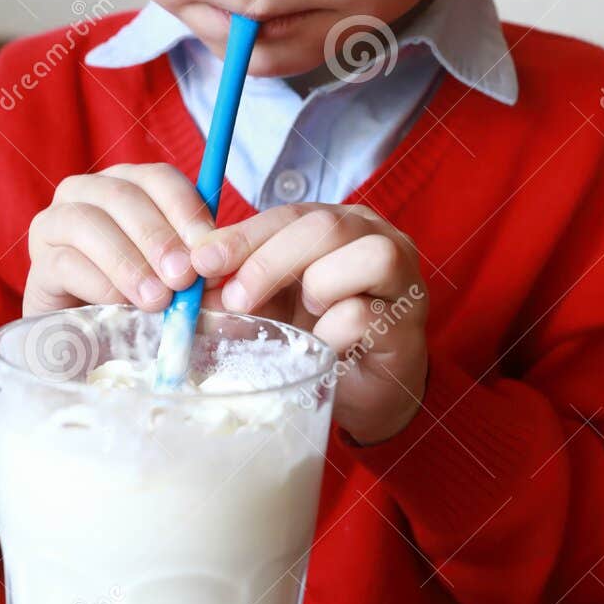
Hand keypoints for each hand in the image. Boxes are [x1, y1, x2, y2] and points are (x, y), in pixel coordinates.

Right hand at [24, 163, 214, 315]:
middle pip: (122, 195)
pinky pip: (64, 262)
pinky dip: (99, 284)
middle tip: (183, 277)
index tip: (208, 249)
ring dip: (128, 261)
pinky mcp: (37, 266)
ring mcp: (54, 225)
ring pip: (87, 222)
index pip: (158, 178)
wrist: (95, 347)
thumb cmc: (144, 306)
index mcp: (128, 185)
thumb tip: (219, 266)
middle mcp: (86, 193)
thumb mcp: (178, 280)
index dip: (185, 209)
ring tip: (157, 299)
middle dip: (158, 237)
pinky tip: (121, 306)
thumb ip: (195, 266)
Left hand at [190, 203, 428, 444]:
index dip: (243, 236)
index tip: (202, 263)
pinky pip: (365, 314)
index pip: (287, 214)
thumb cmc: (318, 336)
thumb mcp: (272, 306)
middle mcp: (374, 236)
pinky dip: (332, 332)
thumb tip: (194, 288)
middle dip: (269, 262)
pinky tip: (323, 346)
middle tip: (235, 299)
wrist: (366, 389)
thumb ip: (239, 289)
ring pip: (363, 255)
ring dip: (317, 287)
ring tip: (304, 318)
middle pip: (323, 226)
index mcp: (336, 223)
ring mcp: (401, 275)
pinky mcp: (408, 320)